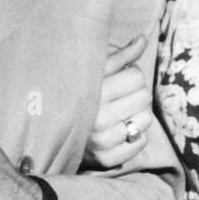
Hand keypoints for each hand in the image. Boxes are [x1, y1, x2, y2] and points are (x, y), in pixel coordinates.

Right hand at [82, 35, 154, 170]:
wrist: (52, 129)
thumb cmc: (79, 92)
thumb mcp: (95, 70)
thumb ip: (121, 55)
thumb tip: (143, 39)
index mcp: (92, 92)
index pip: (137, 77)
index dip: (132, 74)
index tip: (120, 77)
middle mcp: (97, 119)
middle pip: (144, 97)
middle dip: (136, 92)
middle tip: (121, 95)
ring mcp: (102, 142)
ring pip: (146, 120)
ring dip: (138, 113)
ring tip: (121, 111)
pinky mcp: (107, 160)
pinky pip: (140, 141)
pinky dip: (136, 134)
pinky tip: (121, 128)